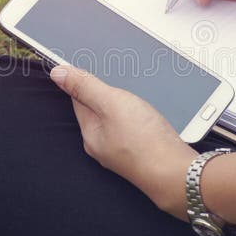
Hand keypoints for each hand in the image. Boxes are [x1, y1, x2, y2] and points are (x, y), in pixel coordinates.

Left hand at [49, 65, 196, 219]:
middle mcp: (104, 145)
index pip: (79, 100)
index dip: (82, 79)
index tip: (88, 62)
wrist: (178, 172)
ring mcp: (124, 151)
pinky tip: (148, 112)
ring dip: (124, 104)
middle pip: (99, 110)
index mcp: (90, 134)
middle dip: (105, 91)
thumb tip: (57, 73)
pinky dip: (138, 116)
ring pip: (118, 119)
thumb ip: (86, 87)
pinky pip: (134, 128)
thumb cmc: (145, 142)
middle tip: (115, 72)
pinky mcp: (143, 152)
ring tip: (134, 91)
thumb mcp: (111, 104)